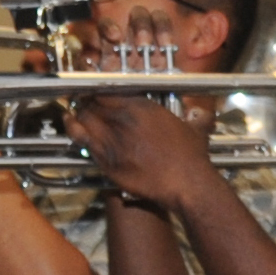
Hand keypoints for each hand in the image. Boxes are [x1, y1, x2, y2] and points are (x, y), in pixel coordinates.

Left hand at [67, 90, 223, 210]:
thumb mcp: (194, 130)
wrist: (186, 183)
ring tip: (73, 114)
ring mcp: (114, 141)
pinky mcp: (109, 161)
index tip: (94, 92)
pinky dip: (76, 132)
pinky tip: (72, 128)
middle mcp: (124, 120)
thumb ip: (196, 118)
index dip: (97, 91)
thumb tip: (203, 114)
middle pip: (93, 105)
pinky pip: (85, 143)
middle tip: (82, 103)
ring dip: (78, 116)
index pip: (108, 92)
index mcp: (142, 108)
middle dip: (85, 103)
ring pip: (85, 122)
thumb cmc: (191, 157)